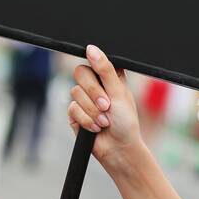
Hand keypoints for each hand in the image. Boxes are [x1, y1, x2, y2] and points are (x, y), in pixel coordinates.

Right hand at [68, 44, 141, 167]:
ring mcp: (84, 99)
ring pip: (75, 92)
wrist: (118, 149)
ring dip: (92, 110)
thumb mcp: (119, 92)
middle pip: (80, 73)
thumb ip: (105, 70)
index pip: (95, 60)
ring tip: (105, 121)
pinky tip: (96, 128)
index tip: (103, 80)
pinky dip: (86, 120)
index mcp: (110, 76)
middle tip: (107, 106)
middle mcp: (96, 85)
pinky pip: (72, 109)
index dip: (96, 68)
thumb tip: (91, 49)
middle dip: (94, 93)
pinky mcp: (75, 114)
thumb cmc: (126, 122)